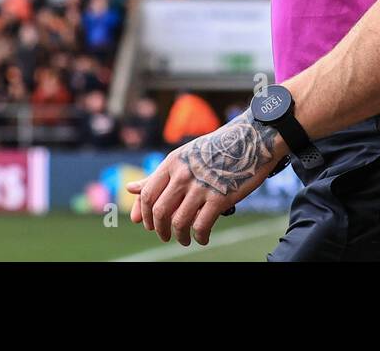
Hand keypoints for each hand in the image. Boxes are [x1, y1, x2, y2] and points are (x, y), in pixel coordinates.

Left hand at [126, 111, 285, 245]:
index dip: (145, 214)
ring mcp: (201, 187)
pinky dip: (199, 237)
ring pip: (179, 222)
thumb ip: (158, 175)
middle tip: (165, 236)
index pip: (148, 194)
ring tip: (184, 240)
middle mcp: (184, 174)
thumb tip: (129, 190)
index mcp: (173, 162)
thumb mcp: (184, 157)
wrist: (251, 140)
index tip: (148, 225)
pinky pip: (201, 226)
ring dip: (179, 236)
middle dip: (159, 229)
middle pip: (160, 211)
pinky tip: (203, 238)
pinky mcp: (219, 198)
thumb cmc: (216, 149)